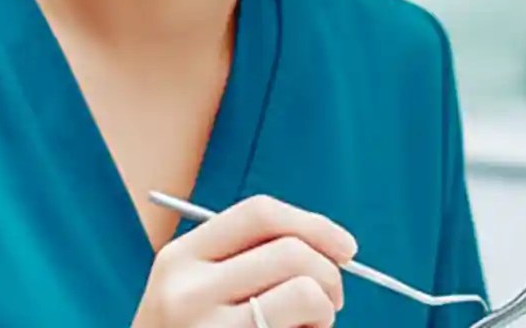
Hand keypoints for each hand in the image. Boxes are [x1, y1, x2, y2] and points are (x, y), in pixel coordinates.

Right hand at [131, 195, 357, 327]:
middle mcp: (188, 292)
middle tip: (331, 302)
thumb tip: (332, 246)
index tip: (346, 248)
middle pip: (291, 252)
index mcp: (179, 258)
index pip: (258, 214)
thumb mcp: (192, 292)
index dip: (313, 224)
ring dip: (325, 311)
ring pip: (305, 294)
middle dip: (330, 274)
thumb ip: (241, 261)